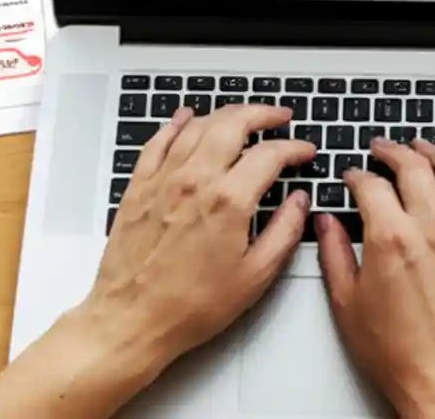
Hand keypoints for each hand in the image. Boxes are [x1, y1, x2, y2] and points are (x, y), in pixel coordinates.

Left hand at [74, 104, 313, 389]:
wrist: (131, 319)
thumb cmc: (189, 306)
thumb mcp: (254, 276)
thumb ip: (284, 232)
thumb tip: (299, 203)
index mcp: (228, 201)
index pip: (269, 154)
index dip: (293, 148)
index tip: (304, 151)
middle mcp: (195, 180)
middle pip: (233, 123)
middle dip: (262, 114)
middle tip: (278, 117)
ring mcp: (163, 179)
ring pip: (197, 125)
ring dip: (225, 115)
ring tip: (243, 116)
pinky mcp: (139, 186)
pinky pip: (159, 140)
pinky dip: (176, 124)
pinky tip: (186, 118)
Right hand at [315, 137, 434, 418]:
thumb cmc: (397, 352)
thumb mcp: (347, 303)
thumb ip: (334, 254)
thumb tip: (325, 222)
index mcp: (390, 239)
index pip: (370, 185)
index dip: (356, 175)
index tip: (351, 176)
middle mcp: (429, 229)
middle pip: (412, 167)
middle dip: (391, 151)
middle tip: (381, 149)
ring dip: (434, 151)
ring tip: (421, 145)